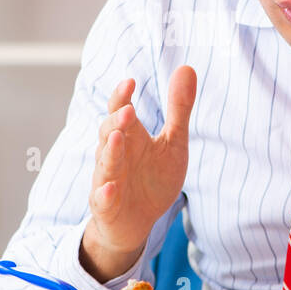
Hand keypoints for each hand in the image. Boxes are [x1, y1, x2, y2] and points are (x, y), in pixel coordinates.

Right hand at [81, 65, 196, 280]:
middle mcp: (115, 155)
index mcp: (130, 137)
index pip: (120, 111)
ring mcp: (108, 180)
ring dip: (109, 152)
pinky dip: (105, 194)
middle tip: (127, 111)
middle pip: (108, 134)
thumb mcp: (173, 143)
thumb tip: (187, 67)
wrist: (137, 222)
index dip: (121, 97)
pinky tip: (110, 189)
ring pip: (104, 164)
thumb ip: (178, 109)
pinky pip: (103, 199)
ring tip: (116, 137)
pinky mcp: (107, 206)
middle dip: (115, 122)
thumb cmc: (153, 177)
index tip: (130, 82)